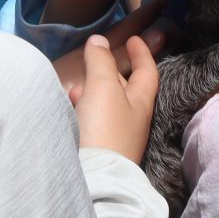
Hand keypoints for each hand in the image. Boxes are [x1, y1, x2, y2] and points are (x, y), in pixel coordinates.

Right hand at [73, 33, 158, 161]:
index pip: (147, 72)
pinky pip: (92, 120)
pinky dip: (83, 107)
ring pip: (106, 104)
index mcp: (142, 103)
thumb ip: (101, 61)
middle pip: (126, 88)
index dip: (142, 53)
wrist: (94, 178)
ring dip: (94, 89)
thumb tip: (99, 40)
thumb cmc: (105, 128)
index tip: (133, 39)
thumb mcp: (104, 87)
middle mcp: (132, 120)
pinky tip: (70, 106)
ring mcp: (115, 136)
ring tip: (78, 83)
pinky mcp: (98, 148)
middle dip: (113, 71)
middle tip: (98, 57)